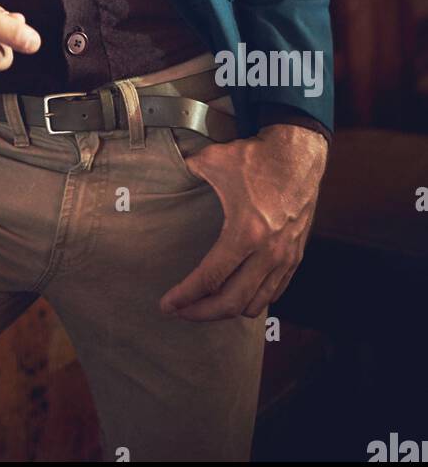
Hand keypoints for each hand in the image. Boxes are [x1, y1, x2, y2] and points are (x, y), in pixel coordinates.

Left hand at [159, 123, 327, 321]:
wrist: (299, 153)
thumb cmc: (258, 158)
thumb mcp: (214, 160)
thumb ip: (186, 171)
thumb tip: (168, 171)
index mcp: (245, 233)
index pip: (210, 278)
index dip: (185, 296)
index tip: (167, 304)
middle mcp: (268, 253)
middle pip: (232, 303)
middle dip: (201, 313)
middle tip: (180, 311)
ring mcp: (285, 257)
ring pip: (255, 304)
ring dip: (228, 311)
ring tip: (206, 306)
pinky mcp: (296, 256)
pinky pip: (274, 292)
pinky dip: (253, 301)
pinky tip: (237, 295)